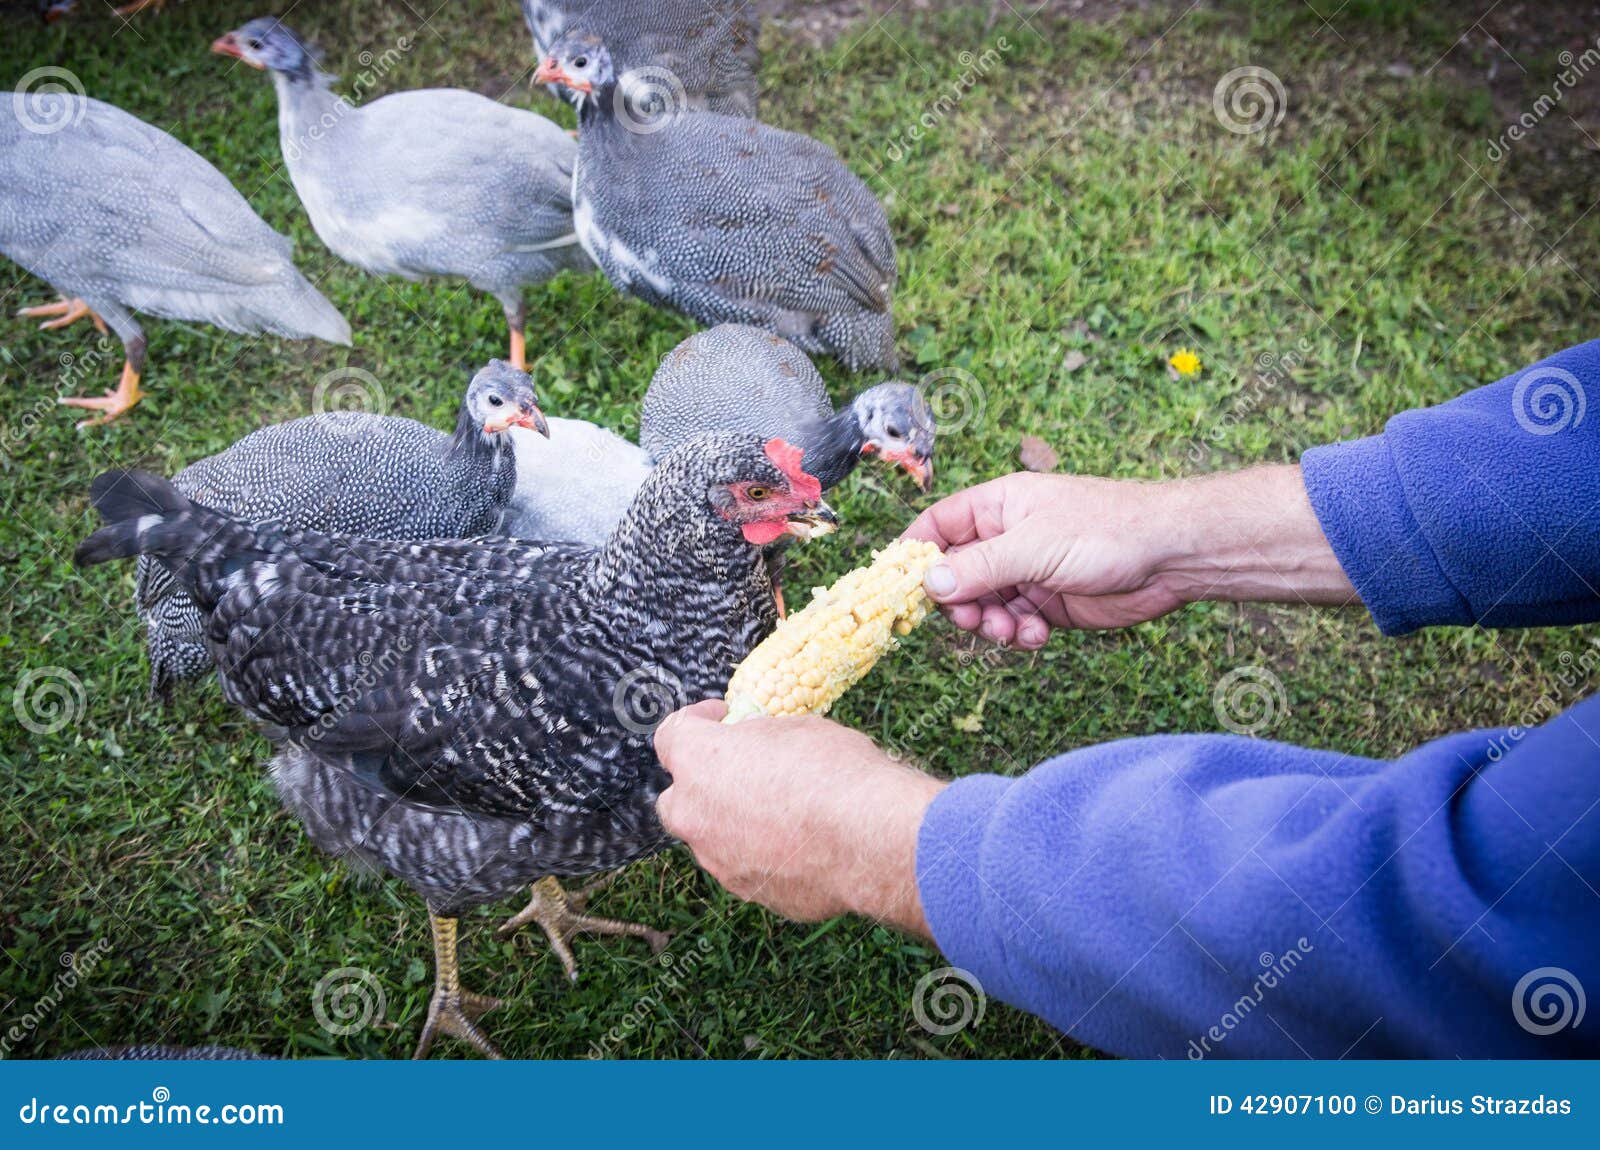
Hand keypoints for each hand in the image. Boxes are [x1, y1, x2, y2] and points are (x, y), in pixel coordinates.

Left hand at [654, 699, 944, 935]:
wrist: (872, 842)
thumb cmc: (837, 774)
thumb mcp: (797, 729)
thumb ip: (760, 738)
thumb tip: (754, 744)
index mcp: (701, 762)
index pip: (671, 735)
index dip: (698, 721)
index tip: (722, 719)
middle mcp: (696, 814)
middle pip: (678, 798)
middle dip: (702, 785)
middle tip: (741, 771)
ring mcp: (719, 860)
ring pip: (712, 838)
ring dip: (733, 823)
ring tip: (783, 812)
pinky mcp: (748, 892)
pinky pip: (746, 867)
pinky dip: (763, 854)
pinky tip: (802, 843)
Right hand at [900, 471, 1190, 644]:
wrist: (1171, 556)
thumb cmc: (1107, 529)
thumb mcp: (1034, 545)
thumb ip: (980, 567)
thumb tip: (929, 583)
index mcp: (997, 507)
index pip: (938, 527)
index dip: (916, 555)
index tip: (900, 587)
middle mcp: (1007, 539)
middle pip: (955, 575)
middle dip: (959, 603)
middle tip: (972, 619)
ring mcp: (1027, 572)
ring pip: (984, 606)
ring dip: (991, 624)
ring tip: (1013, 630)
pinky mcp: (1049, 603)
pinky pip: (1015, 624)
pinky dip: (1020, 635)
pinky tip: (1039, 635)